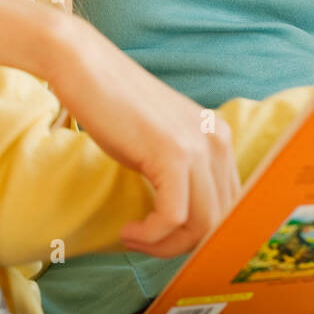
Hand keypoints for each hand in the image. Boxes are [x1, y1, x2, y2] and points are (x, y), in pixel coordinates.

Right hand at [36, 12, 241, 256]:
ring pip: (203, 225)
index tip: (161, 241)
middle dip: (181, 245)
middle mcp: (218, 139)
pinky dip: (151, 236)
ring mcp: (200, 145)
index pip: (229, 206)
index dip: (196, 235)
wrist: (85, 68)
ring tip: (133, 237)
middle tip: (142, 243)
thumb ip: (180, 172)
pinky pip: (174, 217)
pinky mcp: (174, 153)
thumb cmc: (112, 108)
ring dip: (165, 245)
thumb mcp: (158, 143)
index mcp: (218, 136)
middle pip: (220, 221)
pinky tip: (128, 231)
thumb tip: (184, 226)